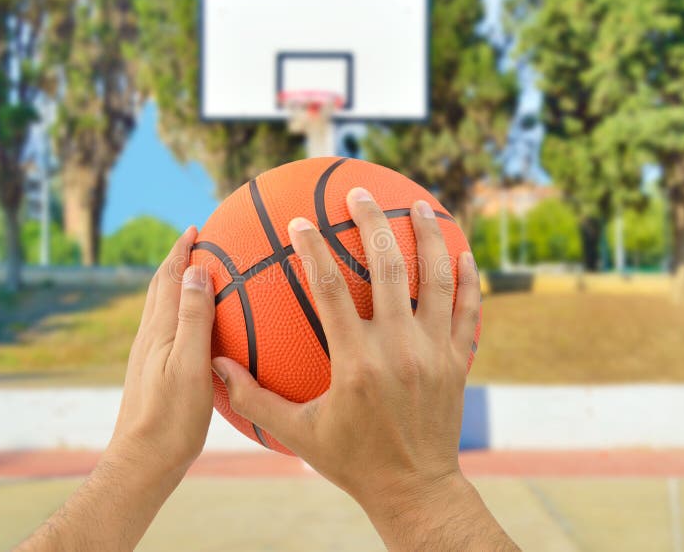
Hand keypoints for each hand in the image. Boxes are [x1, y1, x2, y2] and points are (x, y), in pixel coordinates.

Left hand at [16, 227, 216, 551]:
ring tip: (195, 274)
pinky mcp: (153, 372)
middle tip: (196, 242)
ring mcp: (149, 355)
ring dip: (176, 283)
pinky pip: (167, 327)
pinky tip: (191, 325)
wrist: (144, 461)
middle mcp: (149, 337)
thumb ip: (193, 317)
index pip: (169, 277)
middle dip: (176, 260)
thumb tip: (196, 269)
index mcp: (159, 330)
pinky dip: (179, 310)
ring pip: (161, 307)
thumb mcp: (190, 364)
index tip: (196, 228)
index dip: (181, 250)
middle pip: (160, 287)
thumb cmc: (173, 417)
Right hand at [212, 189, 515, 550]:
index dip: (313, 250)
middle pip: (387, 270)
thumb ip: (255, 399)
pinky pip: (469, 312)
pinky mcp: (458, 362)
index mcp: (356, 364)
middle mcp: (399, 350)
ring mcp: (435, 353)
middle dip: (371, 223)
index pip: (330, 290)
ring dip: (428, 238)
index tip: (299, 223)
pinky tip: (463, 254)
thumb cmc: (352, 461)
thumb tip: (215, 368)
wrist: (414, 490)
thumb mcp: (298, 434)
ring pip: (436, 280)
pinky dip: (468, 280)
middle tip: (357, 193)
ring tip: (418, 205)